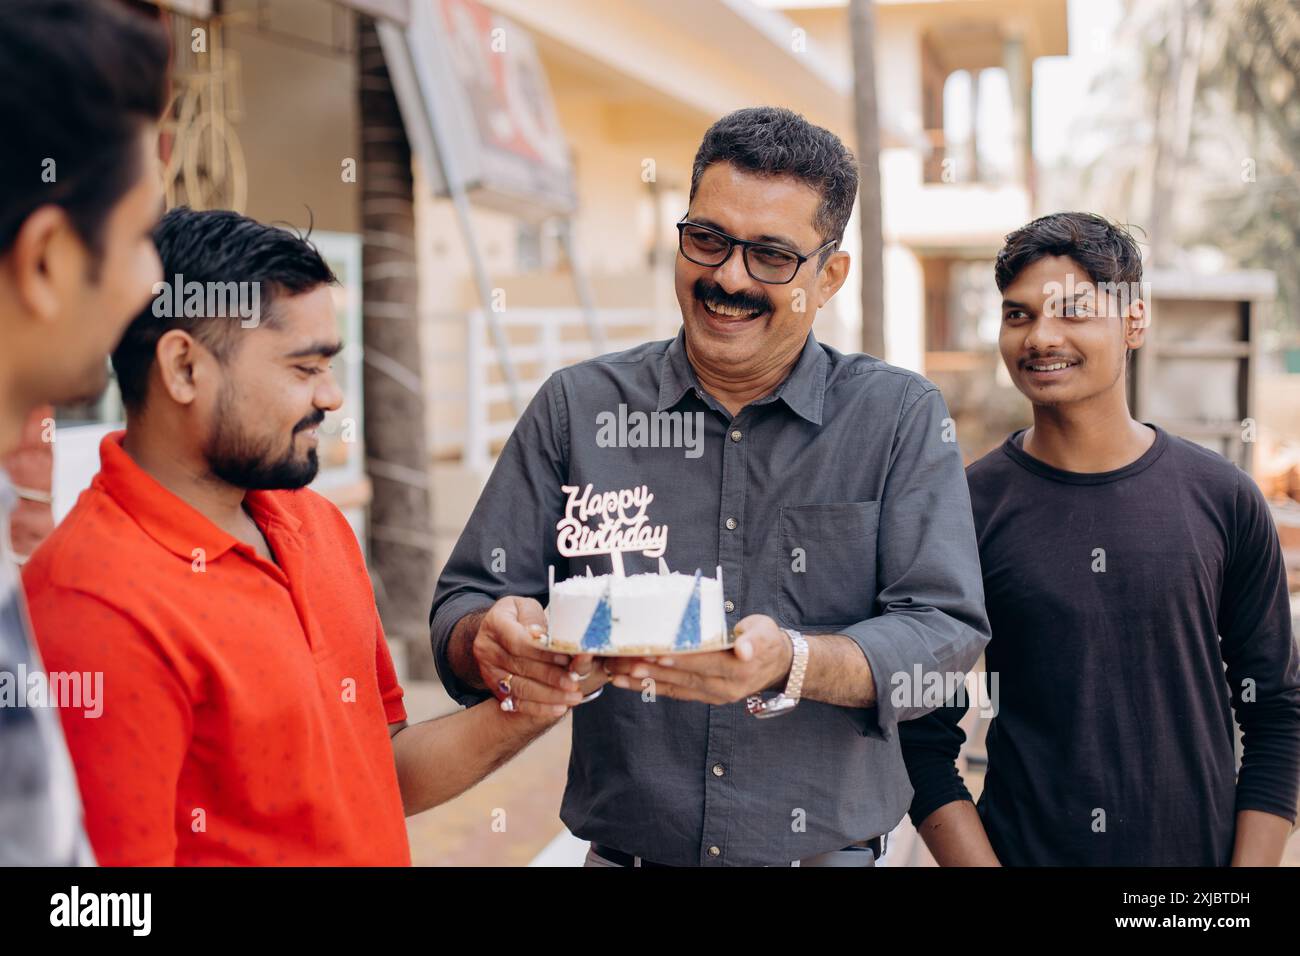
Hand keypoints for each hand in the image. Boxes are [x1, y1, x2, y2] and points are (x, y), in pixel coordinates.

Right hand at [474, 596, 607, 719]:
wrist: (497, 631)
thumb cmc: (519, 616)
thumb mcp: (526, 607)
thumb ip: (535, 620)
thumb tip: (546, 638)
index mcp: (495, 623)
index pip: (518, 641)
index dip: (543, 653)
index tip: (566, 658)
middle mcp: (487, 648)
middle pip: (520, 667)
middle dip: (551, 677)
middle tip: (575, 682)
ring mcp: (488, 670)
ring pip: (519, 688)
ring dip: (548, 695)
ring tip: (573, 697)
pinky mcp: (494, 687)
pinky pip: (516, 701)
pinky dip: (538, 708)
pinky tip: (558, 708)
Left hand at [603, 615, 792, 704]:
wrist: (777, 665)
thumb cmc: (766, 639)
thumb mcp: (765, 632)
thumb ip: (753, 639)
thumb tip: (744, 650)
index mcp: (738, 668)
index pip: (703, 662)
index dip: (679, 658)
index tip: (654, 652)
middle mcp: (724, 687)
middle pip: (682, 677)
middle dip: (650, 670)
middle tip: (622, 662)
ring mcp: (713, 695)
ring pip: (674, 688)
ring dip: (643, 682)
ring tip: (616, 674)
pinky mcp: (705, 697)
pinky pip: (675, 693)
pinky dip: (651, 688)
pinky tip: (628, 683)